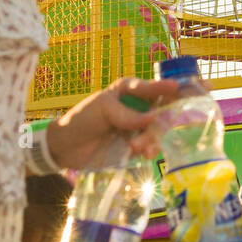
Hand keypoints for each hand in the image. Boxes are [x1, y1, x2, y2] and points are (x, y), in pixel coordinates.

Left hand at [47, 76, 178, 169]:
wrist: (65, 147)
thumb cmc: (82, 119)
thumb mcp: (103, 109)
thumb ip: (127, 114)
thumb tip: (153, 119)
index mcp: (129, 90)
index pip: (152, 87)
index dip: (166, 87)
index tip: (176, 87)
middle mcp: (138, 107)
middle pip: (162, 110)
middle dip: (163, 119)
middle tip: (159, 125)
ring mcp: (137, 127)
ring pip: (157, 131)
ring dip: (152, 139)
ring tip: (137, 147)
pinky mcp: (135, 146)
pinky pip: (150, 146)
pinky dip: (150, 150)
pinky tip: (144, 154)